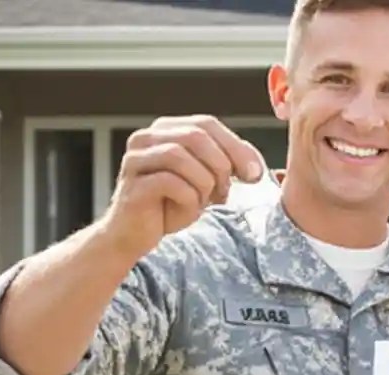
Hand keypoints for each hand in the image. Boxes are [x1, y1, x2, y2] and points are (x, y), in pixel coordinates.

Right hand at [103, 114, 265, 258]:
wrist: (135, 236)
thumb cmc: (171, 205)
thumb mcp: (205, 180)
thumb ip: (225, 163)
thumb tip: (255, 166)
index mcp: (165, 129)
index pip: (207, 124)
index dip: (236, 147)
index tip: (255, 175)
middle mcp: (146, 137)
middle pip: (196, 136)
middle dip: (221, 165)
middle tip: (226, 193)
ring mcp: (136, 159)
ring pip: (181, 156)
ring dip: (204, 183)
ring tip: (205, 202)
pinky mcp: (133, 185)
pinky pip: (170, 183)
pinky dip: (188, 199)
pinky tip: (188, 210)